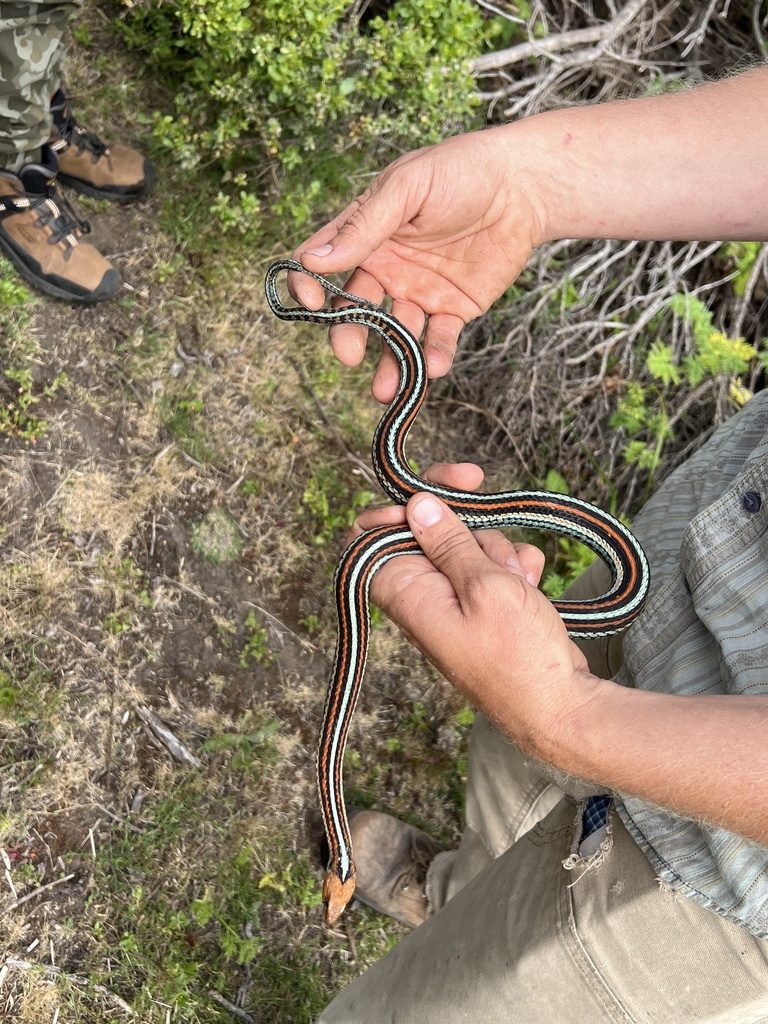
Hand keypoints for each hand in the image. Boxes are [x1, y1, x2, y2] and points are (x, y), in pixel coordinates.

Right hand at [291, 129, 545, 402]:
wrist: (524, 186)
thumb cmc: (461, 171)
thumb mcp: (408, 188)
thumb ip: (364, 225)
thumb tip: (313, 260)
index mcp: (366, 235)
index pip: (323, 264)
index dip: (309, 284)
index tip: (309, 303)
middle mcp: (386, 268)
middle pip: (356, 309)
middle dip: (350, 334)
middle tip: (349, 356)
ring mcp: (418, 291)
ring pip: (395, 334)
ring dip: (390, 362)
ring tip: (387, 390)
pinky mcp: (453, 308)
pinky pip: (439, 339)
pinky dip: (435, 355)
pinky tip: (434, 367)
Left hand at [350, 484, 603, 762]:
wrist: (558, 704)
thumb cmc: (518, 654)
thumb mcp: (484, 586)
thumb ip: (448, 542)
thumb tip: (415, 504)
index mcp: (404, 590)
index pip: (370, 532)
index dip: (400, 506)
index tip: (437, 493)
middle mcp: (420, 594)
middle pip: (427, 530)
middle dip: (467, 525)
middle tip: (494, 535)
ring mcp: (452, 601)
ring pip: (466, 544)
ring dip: (498, 550)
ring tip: (519, 580)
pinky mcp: (480, 607)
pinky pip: (490, 567)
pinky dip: (513, 568)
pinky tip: (531, 584)